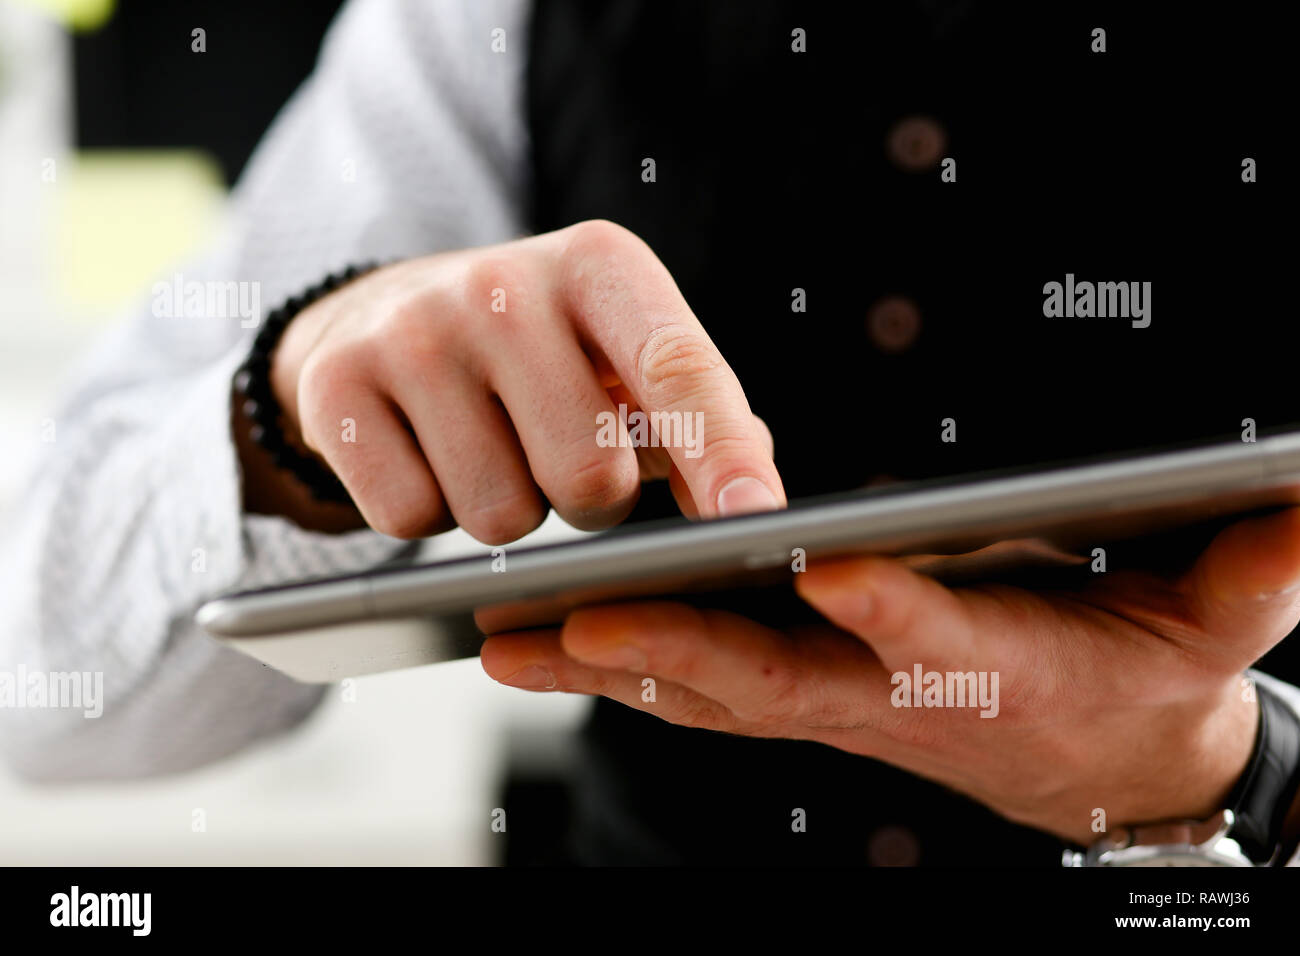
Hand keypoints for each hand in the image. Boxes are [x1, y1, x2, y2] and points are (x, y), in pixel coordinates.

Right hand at [237, 220, 783, 537]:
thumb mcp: (617, 352)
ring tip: (490, 451)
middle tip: (566, 466)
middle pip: (586, 475)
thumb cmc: (530, 351)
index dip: (721, 450)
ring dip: (507, 514)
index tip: (758, 519)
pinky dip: (428, 512)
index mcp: (598, 266)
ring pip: (497, 516)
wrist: (377, 318)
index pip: (677, 366)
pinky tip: (425, 458)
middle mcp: (503, 283)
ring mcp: (412, 331)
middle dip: (591, 504)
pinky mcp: (336, 382)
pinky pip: (408, 518)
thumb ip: (692, 417)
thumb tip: (750, 501)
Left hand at [482, 507, 1299, 843]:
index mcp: (1000, 666)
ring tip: (507, 638)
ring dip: (614, 669)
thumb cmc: (1148, 675)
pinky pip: (701, 695)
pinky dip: (623, 674)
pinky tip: (544, 648)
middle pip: (780, 682)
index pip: (942, 639)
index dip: (894, 610)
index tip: (829, 570)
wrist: (1107, 763)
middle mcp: (898, 696)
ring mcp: (840, 707)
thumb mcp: (1220, 620)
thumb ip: (1255, 564)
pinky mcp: (806, 702)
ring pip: (714, 696)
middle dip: (679, 654)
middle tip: (574, 620)